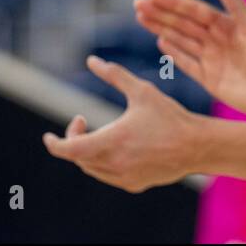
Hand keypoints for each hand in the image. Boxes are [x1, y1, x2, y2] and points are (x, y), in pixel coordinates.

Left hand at [42, 56, 199, 193]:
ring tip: (101, 133)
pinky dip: (104, 162)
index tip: (48, 136)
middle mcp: (113, 164)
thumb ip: (115, 75)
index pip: (67, 149)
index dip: (53, 143)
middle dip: (75, 139)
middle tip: (82, 122)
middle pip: (78, 157)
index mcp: (110, 141)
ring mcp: (123, 177)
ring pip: (91, 168)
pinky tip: (119, 148)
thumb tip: (92, 61)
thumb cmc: (170, 116)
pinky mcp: (133, 184)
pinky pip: (108, 175)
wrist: (197, 146)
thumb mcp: (142, 91)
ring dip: (87, 152)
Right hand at [134, 0, 245, 119]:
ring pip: (181, 40)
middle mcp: (217, 39)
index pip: (194, 10)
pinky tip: (161, 42)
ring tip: (141, 17)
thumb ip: (237, 7)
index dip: (174, 3)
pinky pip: (187, 63)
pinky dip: (174, 53)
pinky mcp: (210, 78)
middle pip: (183, 23)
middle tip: (137, 4)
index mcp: (228, 25)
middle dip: (161, 13)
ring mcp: (212, 58)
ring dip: (161, 28)